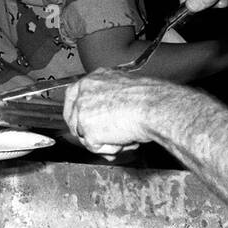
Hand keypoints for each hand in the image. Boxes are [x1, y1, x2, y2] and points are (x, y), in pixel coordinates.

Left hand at [64, 68, 191, 156]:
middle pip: (73, 118)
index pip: (73, 96)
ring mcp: (82, 109)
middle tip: (108, 138)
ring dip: (104, 141)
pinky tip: (124, 140)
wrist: (154, 107)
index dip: (79, 113)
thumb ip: (109, 102)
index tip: (84, 124)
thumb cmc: (149, 98)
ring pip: (85, 135)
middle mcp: (84, 91)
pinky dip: (109, 149)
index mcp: (94, 78)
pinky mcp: (86, 128)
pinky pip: (94, 147)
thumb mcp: (124, 91)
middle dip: (88, 132)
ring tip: (126, 136)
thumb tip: (105, 119)